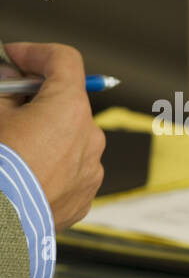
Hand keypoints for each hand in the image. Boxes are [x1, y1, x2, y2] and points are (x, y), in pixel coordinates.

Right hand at [0, 42, 104, 229]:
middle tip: (5, 103)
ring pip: (69, 138)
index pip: (65, 60)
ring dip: (44, 133)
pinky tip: (23, 173)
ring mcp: (91, 170)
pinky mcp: (84, 197)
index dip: (36, 53)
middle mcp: (90, 137)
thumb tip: (9, 77)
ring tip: (12, 147)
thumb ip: (5, 88)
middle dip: (36, 98)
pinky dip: (50, 163)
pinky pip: (69, 169)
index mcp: (70, 109)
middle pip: (67, 102)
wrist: (1, 225)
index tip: (13, 58)